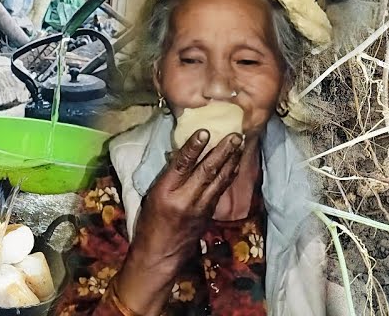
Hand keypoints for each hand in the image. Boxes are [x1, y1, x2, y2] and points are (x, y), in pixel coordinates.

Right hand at [113, 130, 244, 312]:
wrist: (158, 256)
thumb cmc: (149, 223)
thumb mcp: (151, 196)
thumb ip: (168, 177)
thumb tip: (184, 153)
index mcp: (164, 192)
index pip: (181, 165)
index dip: (193, 147)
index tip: (205, 131)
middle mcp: (184, 199)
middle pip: (206, 171)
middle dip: (222, 152)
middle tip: (235, 135)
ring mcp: (199, 209)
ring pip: (218, 180)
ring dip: (231, 161)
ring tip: (239, 144)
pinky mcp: (208, 216)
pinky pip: (220, 191)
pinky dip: (228, 176)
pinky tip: (235, 165)